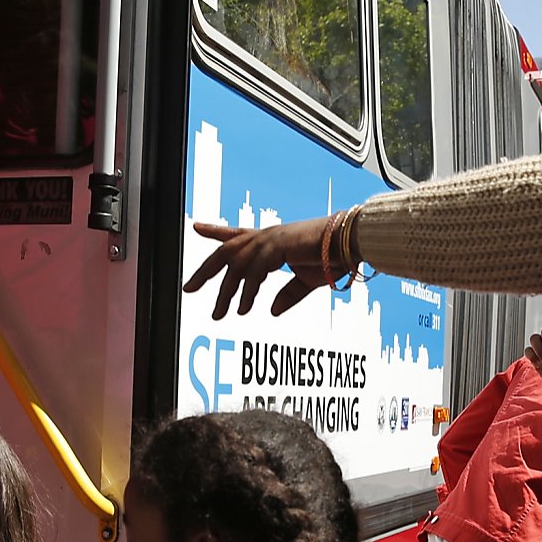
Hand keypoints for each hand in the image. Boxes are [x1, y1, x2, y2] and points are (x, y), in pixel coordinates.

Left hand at [183, 218, 334, 319]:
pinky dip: (247, 291)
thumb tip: (272, 311)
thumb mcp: (307, 282)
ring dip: (225, 291)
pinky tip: (243, 308)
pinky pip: (254, 271)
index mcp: (272, 240)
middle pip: (226, 251)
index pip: (237, 234)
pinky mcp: (277, 245)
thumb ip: (287, 295)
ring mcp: (270, 239)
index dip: (215, 231)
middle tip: (189, 288)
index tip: (196, 227)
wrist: (351, 244)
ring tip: (219, 313)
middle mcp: (266, 236)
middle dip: (205, 270)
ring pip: (236, 265)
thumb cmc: (334, 258)